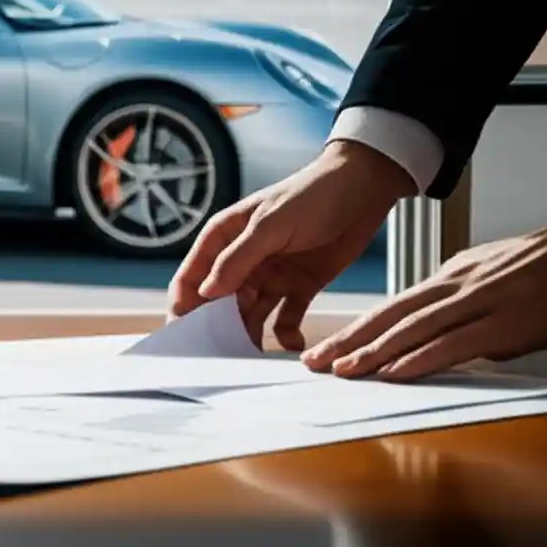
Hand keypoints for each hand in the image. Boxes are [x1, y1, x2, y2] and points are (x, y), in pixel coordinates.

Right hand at [168, 140, 415, 348]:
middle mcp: (242, 260)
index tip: (184, 337)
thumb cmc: (312, 195)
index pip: (192, 278)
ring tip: (254, 357)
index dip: (183, 307)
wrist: (363, 189)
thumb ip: (237, 259)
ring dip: (251, 336)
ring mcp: (269, 275)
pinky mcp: (298, 286)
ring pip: (250, 315)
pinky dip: (287, 335)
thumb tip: (204, 293)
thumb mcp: (271, 225)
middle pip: (219, 304)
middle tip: (220, 357)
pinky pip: (285, 319)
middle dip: (217, 329)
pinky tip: (294, 345)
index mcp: (224, 238)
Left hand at [304, 225, 546, 380]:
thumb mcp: (493, 280)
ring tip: (340, 370)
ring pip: (413, 330)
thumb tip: (450, 341)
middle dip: (348, 341)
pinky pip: (453, 343)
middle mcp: (456, 287)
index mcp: (451, 278)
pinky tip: (395, 371)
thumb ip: (465, 309)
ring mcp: (478, 304)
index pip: (393, 307)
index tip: (328, 348)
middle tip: (314, 363)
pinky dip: (420, 358)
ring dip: (372, 352)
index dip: (357, 329)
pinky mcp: (504, 323)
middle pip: (389, 316)